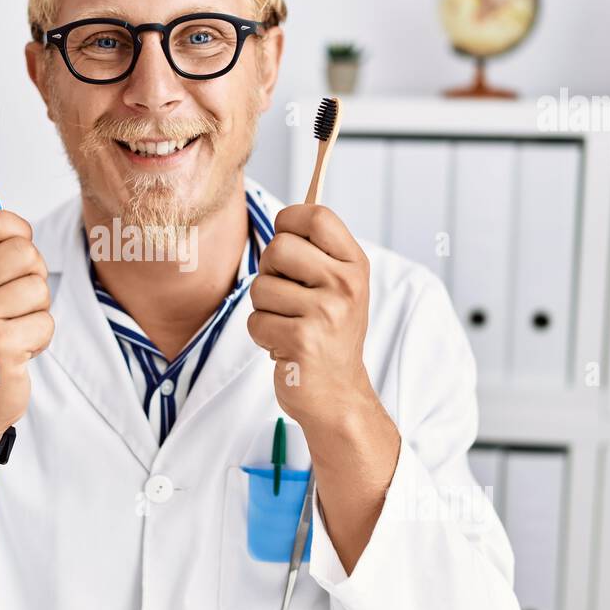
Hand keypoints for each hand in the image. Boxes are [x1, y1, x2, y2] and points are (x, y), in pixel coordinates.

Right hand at [0, 202, 53, 441]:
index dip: (17, 233)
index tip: (13, 258)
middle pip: (25, 252)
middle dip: (33, 278)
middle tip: (14, 305)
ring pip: (40, 288)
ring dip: (37, 312)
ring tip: (13, 330)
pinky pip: (45, 322)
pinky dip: (40, 339)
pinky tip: (17, 350)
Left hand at [247, 203, 371, 433]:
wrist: (338, 394)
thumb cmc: (329, 334)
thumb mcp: (338, 287)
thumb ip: (317, 251)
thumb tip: (285, 215)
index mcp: (354, 265)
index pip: (316, 215)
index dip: (289, 222)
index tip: (288, 242)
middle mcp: (345, 285)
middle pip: (278, 247)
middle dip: (270, 272)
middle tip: (288, 298)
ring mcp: (325, 313)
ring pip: (260, 287)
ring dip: (265, 309)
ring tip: (289, 325)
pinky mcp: (301, 341)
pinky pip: (255, 321)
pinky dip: (261, 336)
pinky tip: (284, 346)